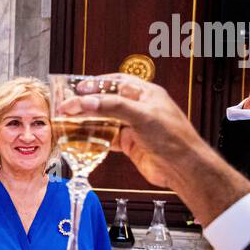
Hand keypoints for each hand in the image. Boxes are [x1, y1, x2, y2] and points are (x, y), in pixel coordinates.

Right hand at [58, 75, 200, 189]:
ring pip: (105, 120)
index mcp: (146, 94)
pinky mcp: (130, 144)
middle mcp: (139, 109)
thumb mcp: (141, 115)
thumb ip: (113, 106)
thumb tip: (88, 101)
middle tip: (68, 106)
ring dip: (88, 121)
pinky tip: (84, 139)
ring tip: (70, 121)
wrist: (182, 167)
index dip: (96, 84)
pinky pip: (107, 138)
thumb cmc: (174, 138)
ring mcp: (133, 127)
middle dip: (87, 103)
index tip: (78, 88)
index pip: (116, 82)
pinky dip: (94, 138)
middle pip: (107, 101)